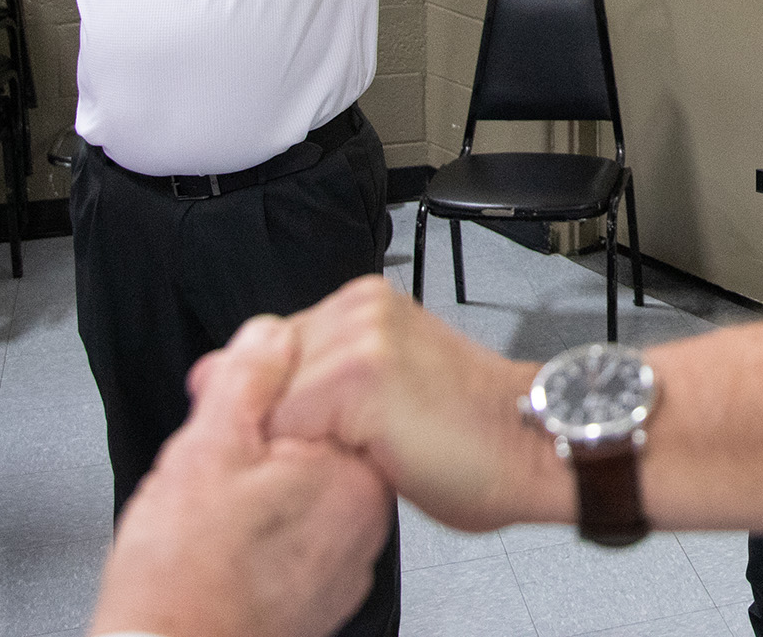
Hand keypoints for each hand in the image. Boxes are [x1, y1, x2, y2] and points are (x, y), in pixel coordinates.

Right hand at [89, 317, 393, 636]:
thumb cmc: (183, 576)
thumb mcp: (207, 446)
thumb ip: (248, 377)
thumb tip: (272, 333)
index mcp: (351, 472)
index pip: (323, 395)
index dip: (261, 397)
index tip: (224, 419)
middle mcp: (365, 520)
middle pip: (313, 443)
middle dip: (260, 445)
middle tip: (212, 477)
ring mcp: (347, 563)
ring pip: (302, 490)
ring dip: (261, 489)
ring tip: (215, 518)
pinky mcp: (323, 595)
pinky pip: (298, 538)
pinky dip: (266, 534)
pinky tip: (228, 548)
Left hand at [266, 276, 567, 531]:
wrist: (534, 447)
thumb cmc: (471, 437)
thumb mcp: (382, 394)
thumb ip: (317, 378)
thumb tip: (228, 385)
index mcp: (365, 303)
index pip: (271, 352)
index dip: (286, 404)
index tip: (327, 432)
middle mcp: (359, 307)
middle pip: (264, 375)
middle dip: (290, 421)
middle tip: (358, 446)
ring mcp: (358, 336)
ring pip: (274, 403)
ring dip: (304, 441)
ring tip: (368, 451)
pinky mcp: (358, 374)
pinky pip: (291, 427)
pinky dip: (317, 456)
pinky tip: (370, 459)